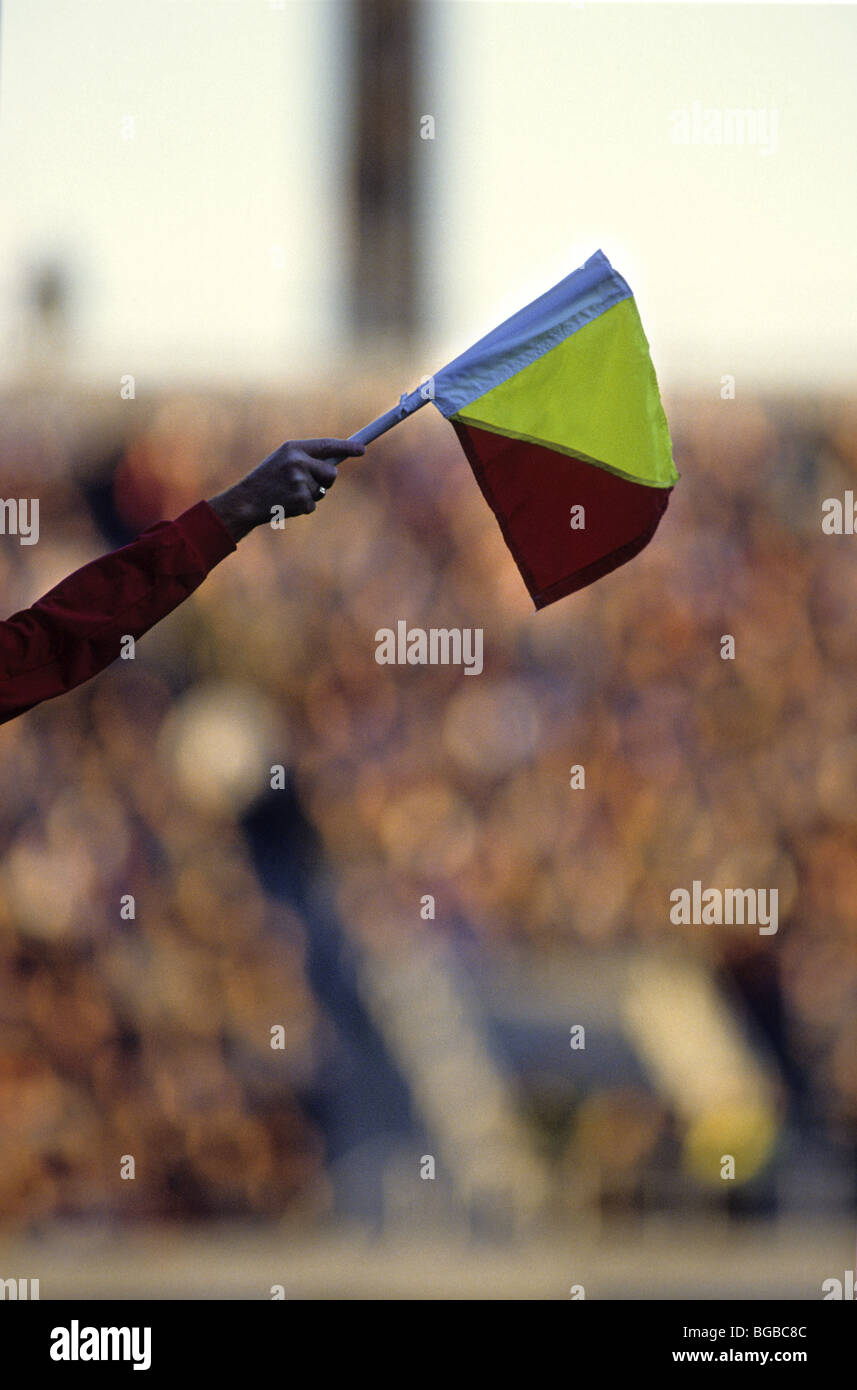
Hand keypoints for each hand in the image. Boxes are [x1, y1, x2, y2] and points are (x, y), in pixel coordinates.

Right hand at [207, 436, 364, 540]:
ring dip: (310, 494)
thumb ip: (307, 459)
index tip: (362, 450)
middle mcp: (298, 461)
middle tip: (308, 483)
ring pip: (322, 490)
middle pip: (332, 472)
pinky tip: (287, 503)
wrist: (246, 500)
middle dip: (326, 480)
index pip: (327, 445)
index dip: (347, 447)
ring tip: (288, 493)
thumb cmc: (267, 479)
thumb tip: (336, 464)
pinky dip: (303, 507)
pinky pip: (313, 504)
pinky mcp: (300, 499)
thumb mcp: (283, 460)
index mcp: (293, 448)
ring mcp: (299, 481)